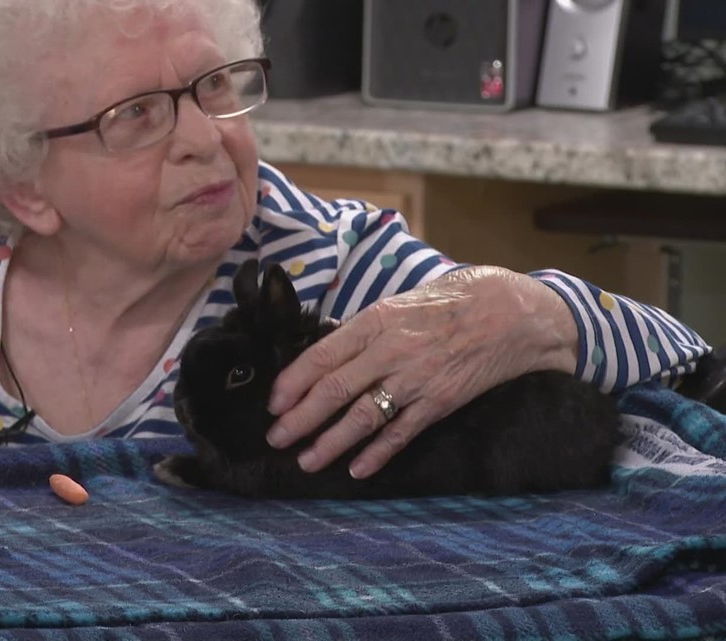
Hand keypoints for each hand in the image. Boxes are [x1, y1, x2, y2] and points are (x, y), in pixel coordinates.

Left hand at [264, 266, 578, 476]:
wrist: (516, 312)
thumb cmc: (455, 300)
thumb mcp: (403, 301)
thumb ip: (367, 329)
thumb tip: (328, 354)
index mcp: (377, 320)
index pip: (322, 355)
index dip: (293, 382)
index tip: (273, 403)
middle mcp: (392, 350)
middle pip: (334, 390)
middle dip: (300, 418)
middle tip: (276, 438)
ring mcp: (417, 379)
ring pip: (363, 417)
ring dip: (331, 443)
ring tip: (307, 461)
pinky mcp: (441, 402)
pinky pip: (402, 432)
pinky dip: (377, 453)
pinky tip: (357, 469)